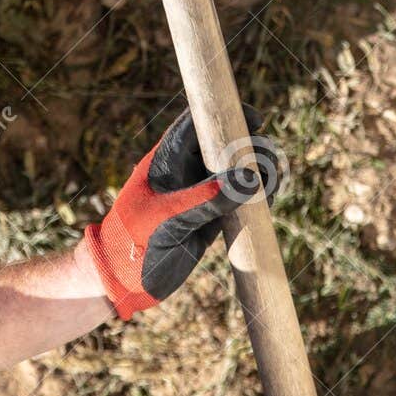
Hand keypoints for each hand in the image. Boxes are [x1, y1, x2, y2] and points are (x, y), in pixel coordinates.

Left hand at [79, 106, 271, 320]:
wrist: (120, 282)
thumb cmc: (132, 244)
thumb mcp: (167, 220)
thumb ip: (204, 200)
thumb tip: (249, 179)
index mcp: (165, 162)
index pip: (195, 124)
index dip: (223, 114)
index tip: (254, 117)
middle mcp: (182, 174)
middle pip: (220, 145)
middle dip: (247, 145)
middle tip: (268, 156)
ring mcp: (195, 196)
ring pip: (231, 173)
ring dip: (255, 170)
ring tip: (275, 178)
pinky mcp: (206, 219)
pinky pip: (234, 200)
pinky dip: (254, 196)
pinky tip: (270, 197)